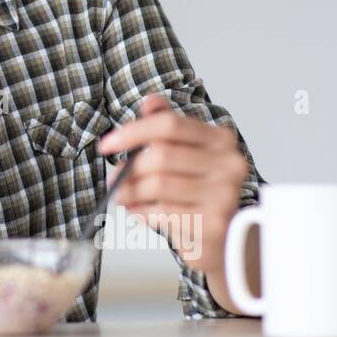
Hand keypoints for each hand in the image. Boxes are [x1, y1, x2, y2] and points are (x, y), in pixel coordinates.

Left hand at [95, 94, 247, 275]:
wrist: (226, 236)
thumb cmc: (199, 190)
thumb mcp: (185, 153)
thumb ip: (167, 125)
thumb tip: (151, 101)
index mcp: (220, 139)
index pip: (170, 124)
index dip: (133, 132)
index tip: (106, 145)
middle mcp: (229, 164)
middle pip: (161, 156)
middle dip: (128, 168)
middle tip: (113, 178)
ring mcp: (224, 195)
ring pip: (159, 185)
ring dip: (131, 192)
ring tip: (122, 196)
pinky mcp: (214, 223)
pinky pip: (164, 212)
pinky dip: (142, 212)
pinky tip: (139, 211)